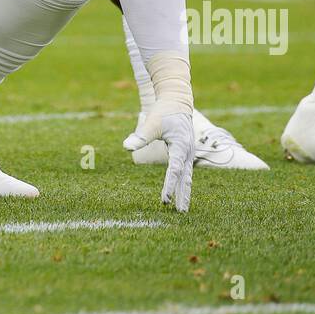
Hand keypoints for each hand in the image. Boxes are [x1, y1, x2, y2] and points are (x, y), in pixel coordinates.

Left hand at [122, 51, 193, 211]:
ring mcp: (188, 153)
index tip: (165, 200)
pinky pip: (186, 171)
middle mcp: (187, 152)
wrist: (177, 100)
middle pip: (185, 178)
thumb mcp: (151, 122)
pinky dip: (184, 183)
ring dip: (184, 191)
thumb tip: (126, 146)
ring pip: (187, 176)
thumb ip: (140, 136)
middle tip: (180, 213)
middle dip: (182, 195)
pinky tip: (181, 192)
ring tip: (182, 208)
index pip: (175, 171)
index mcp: (180, 146)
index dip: (169, 186)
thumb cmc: (163, 111)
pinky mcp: (186, 152)